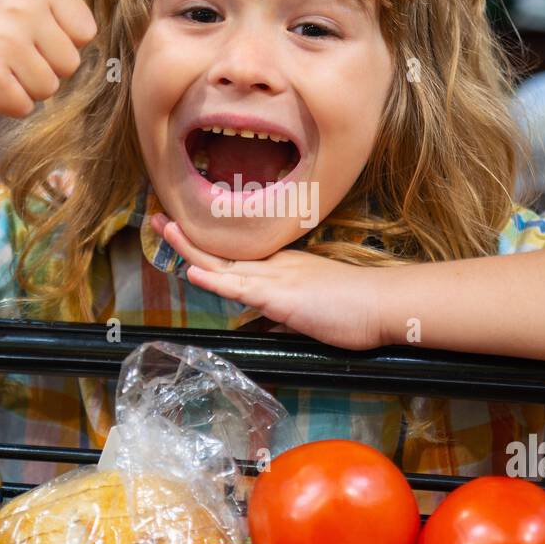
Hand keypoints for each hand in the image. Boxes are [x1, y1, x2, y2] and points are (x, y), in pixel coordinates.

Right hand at [0, 0, 97, 116]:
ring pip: (49, 88)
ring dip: (27, 88)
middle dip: (45, 69)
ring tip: (2, 68)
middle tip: (13, 55)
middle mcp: (18, 7)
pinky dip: (8, 105)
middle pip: (70, 64)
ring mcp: (1, 40)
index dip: (62, 42)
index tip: (32, 33)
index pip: (86, 34)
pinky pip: (25, 107)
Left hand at [153, 214, 390, 349]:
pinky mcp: (282, 297)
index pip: (236, 257)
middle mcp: (274, 266)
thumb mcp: (312, 310)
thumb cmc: (356, 308)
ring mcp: (277, 278)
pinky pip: (241, 288)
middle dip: (188, 237)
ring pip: (224, 264)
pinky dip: (214, 280)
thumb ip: (287, 314)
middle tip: (161, 219)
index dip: (207, 246)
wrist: (383, 304)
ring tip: (165, 231)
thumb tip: (270, 324)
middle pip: (222, 252)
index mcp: (282, 266)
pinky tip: (193, 272)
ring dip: (190, 249)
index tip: (185, 234)